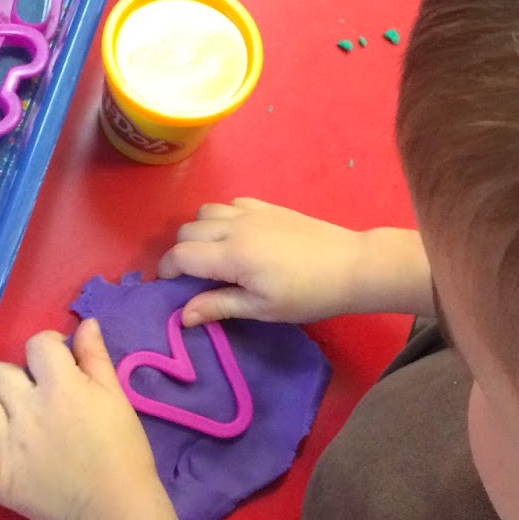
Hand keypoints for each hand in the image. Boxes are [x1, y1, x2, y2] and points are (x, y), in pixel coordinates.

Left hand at [0, 318, 166, 519]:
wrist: (115, 504)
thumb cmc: (122, 449)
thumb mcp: (116, 396)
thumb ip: (96, 358)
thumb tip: (83, 324)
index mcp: (62, 387)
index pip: (36, 344)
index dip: (47, 348)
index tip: (57, 364)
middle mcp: (28, 411)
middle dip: (11, 377)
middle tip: (28, 396)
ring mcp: (7, 446)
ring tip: (5, 421)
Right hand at [158, 198, 369, 325]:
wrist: (351, 266)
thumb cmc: (308, 295)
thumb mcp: (262, 309)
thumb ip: (219, 306)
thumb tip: (182, 316)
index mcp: (232, 254)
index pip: (181, 254)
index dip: (167, 271)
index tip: (170, 288)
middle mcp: (236, 226)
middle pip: (188, 230)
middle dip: (182, 252)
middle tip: (195, 277)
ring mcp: (253, 211)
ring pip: (206, 211)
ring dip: (201, 231)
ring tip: (215, 256)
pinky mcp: (269, 206)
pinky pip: (231, 203)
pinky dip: (223, 217)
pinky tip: (238, 237)